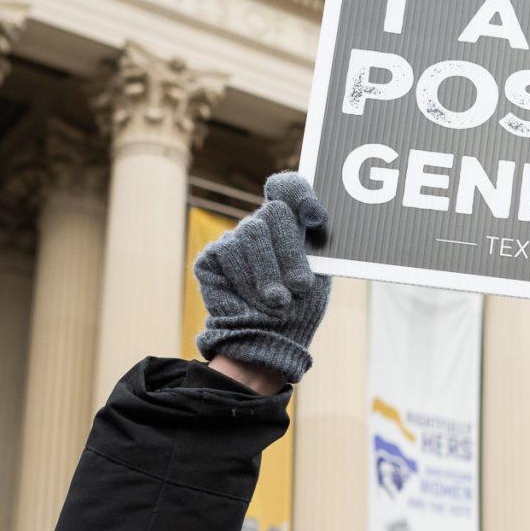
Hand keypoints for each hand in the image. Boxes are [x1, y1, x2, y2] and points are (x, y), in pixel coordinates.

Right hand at [192, 171, 327, 387]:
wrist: (271, 341)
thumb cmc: (300, 308)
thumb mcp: (319, 274)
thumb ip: (316, 242)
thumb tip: (315, 213)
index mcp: (288, 224)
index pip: (288, 189)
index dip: (299, 193)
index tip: (315, 217)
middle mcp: (259, 226)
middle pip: (274, 211)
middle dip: (290, 252)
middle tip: (299, 286)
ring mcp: (233, 239)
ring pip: (252, 234)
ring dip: (269, 273)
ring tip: (278, 301)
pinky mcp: (211, 258)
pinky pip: (228, 254)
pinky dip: (246, 281)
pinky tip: (252, 300)